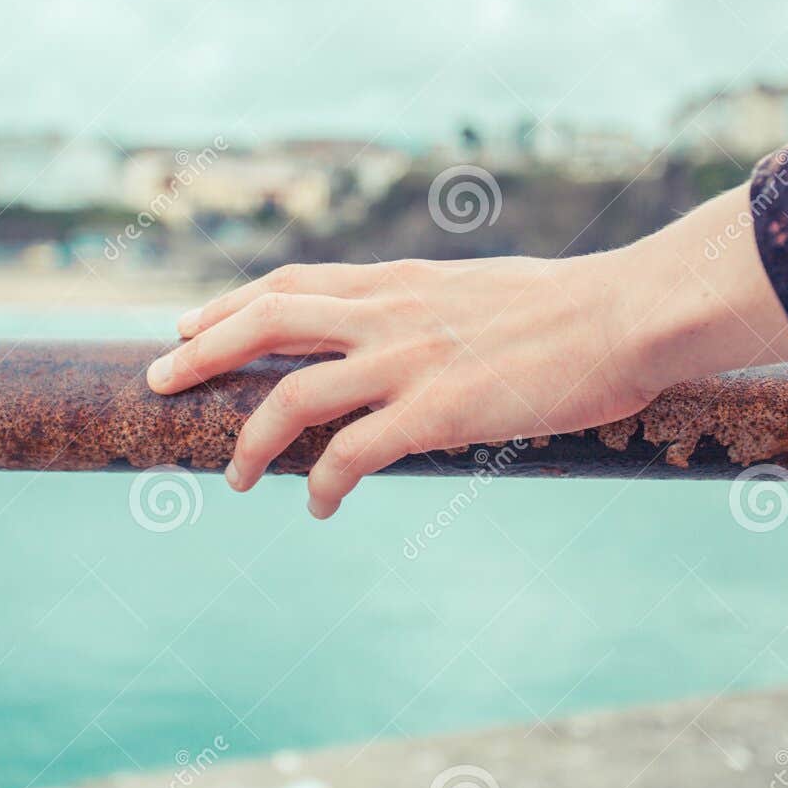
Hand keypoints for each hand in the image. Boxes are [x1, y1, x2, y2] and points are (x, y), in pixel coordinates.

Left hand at [145, 186, 787, 516]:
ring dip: (249, 439)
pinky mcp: (438, 409)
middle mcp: (392, 311)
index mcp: (402, 280)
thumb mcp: (487, 292)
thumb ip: (439, 311)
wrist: (631, 313)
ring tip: (231, 477)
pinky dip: (324, 483)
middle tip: (155, 378)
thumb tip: (425, 339)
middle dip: (200, 350)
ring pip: (292, 394)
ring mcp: (409, 359)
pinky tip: (320, 507)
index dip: (231, 303)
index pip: (294, 283)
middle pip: (265, 319)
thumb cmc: (579, 309)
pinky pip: (353, 453)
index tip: (190, 322)